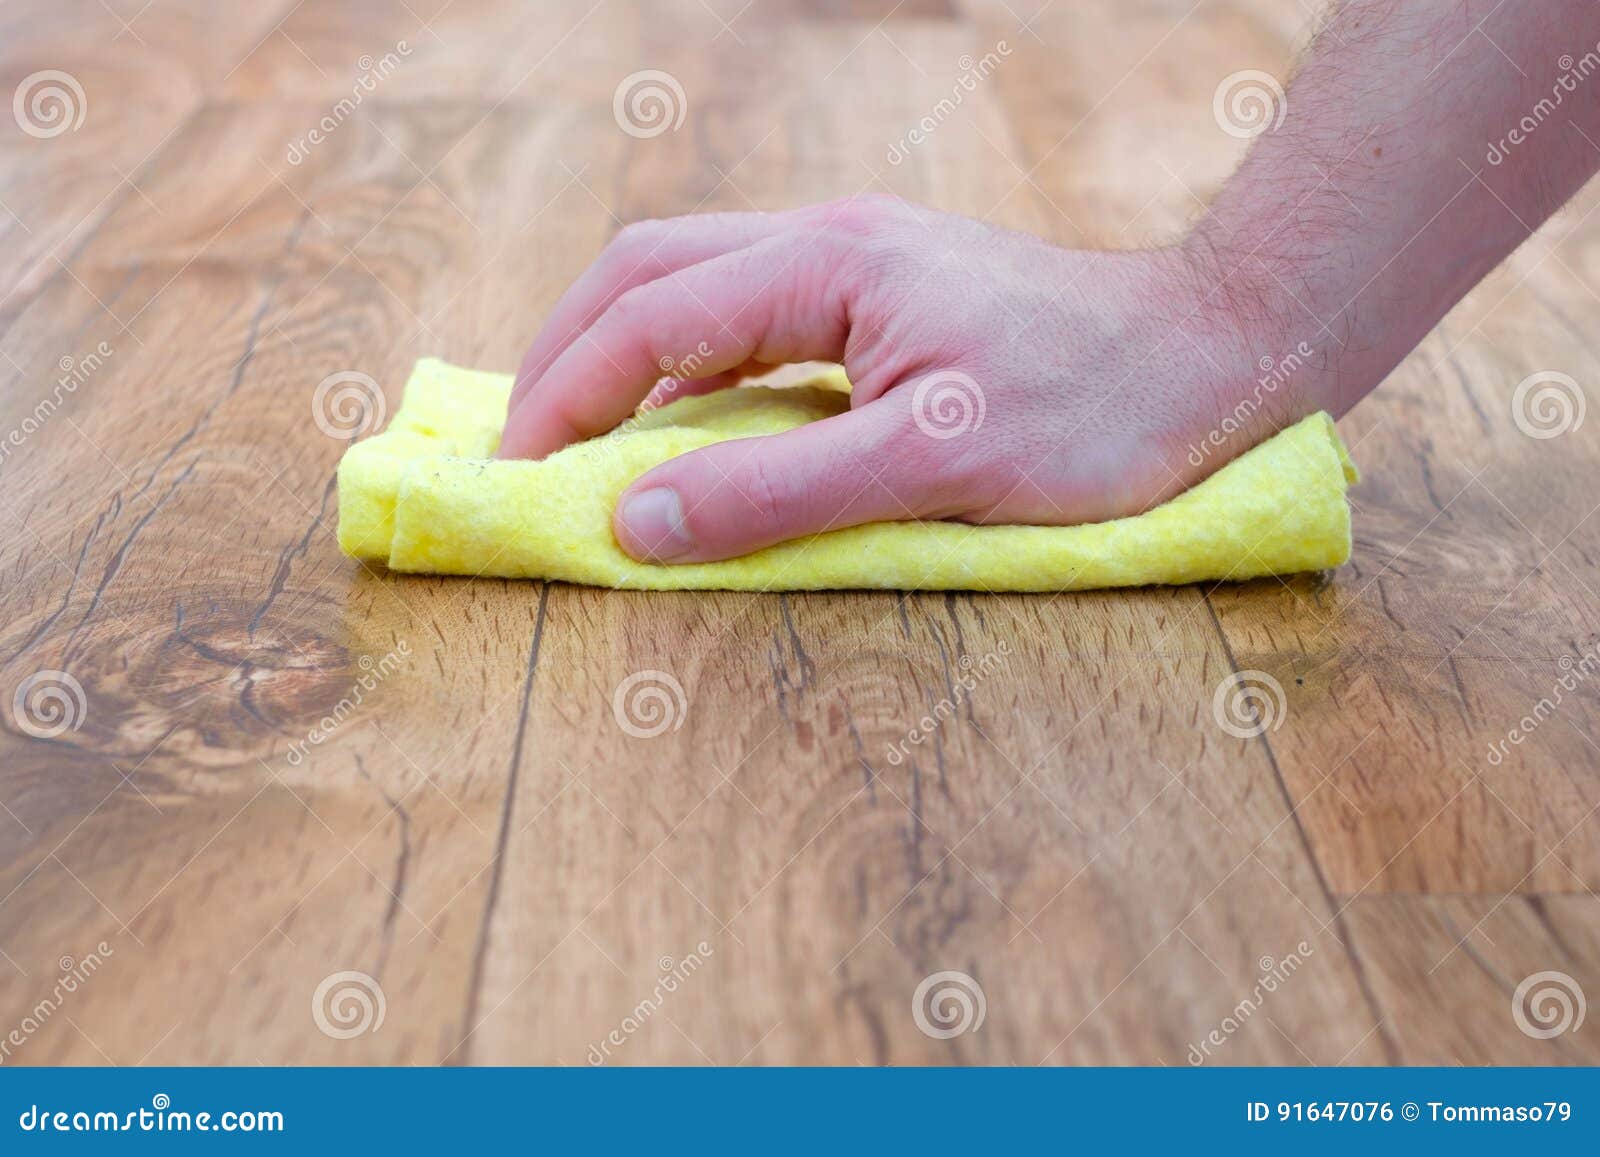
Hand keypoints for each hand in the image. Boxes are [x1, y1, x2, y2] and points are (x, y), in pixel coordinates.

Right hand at [498, 195, 1296, 563]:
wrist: (1212, 353)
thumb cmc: (1096, 409)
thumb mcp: (936, 465)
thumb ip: (782, 492)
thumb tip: (636, 519)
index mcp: (826, 267)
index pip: (648, 317)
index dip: (565, 395)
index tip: (515, 474)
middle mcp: (826, 243)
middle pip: (647, 271)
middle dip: (568, 354)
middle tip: (526, 449)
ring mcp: (854, 262)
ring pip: (692, 282)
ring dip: (622, 352)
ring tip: (582, 437)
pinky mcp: (882, 294)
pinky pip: (748, 315)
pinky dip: (688, 365)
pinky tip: (688, 423)